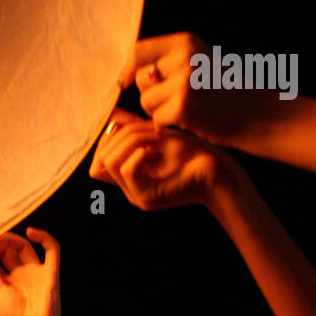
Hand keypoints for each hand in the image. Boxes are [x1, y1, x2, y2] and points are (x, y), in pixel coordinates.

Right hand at [91, 108, 223, 210]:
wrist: (215, 172)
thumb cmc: (191, 152)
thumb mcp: (157, 136)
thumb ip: (133, 130)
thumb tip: (110, 117)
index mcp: (129, 176)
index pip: (100, 155)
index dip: (112, 134)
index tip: (135, 123)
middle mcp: (128, 188)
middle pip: (102, 156)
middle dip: (123, 134)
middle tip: (150, 129)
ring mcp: (135, 195)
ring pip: (110, 161)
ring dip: (131, 140)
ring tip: (154, 137)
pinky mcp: (145, 198)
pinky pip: (126, 171)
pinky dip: (138, 153)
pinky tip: (155, 149)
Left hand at [119, 33, 267, 146]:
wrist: (255, 114)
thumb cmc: (223, 92)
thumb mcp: (198, 63)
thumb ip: (168, 62)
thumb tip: (127, 72)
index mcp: (186, 42)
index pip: (139, 50)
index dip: (127, 69)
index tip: (123, 82)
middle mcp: (184, 57)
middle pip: (140, 79)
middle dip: (150, 93)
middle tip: (173, 101)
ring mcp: (184, 82)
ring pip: (146, 101)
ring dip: (158, 111)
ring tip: (185, 110)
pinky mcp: (183, 106)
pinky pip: (157, 118)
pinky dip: (167, 125)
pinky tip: (187, 122)